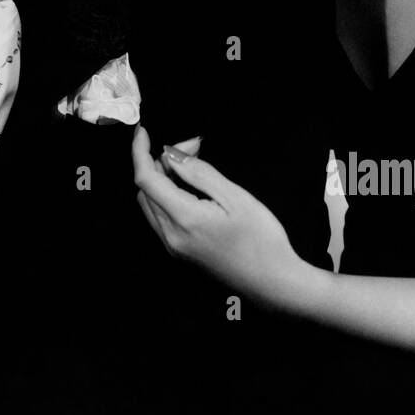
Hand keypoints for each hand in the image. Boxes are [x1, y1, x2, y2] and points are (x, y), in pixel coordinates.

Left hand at [130, 125, 299, 302]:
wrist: (273, 283)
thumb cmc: (261, 239)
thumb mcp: (234, 197)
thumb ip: (199, 173)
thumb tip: (171, 154)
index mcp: (183, 219)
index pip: (146, 179)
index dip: (140, 151)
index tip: (143, 131)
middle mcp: (170, 235)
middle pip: (146, 190)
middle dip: (160, 162)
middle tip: (192, 147)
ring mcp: (173, 247)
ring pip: (150, 203)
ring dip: (161, 179)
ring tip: (191, 164)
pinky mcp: (180, 252)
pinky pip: (160, 217)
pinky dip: (166, 196)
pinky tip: (189, 187)